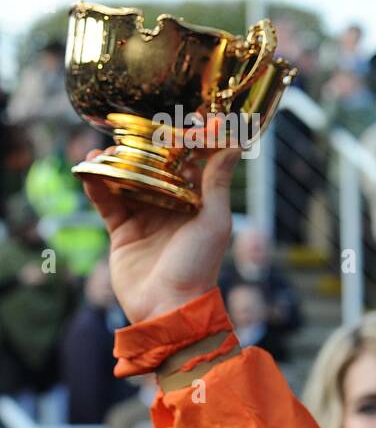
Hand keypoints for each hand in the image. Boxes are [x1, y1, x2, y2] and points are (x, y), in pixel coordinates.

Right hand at [79, 137, 239, 324]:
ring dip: (116, 165)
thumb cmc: (199, 265)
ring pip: (127, 183)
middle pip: (153, 172)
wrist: (169, 306)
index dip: (178, 146)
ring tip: (106, 148)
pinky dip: (97, 185)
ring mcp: (145, 219)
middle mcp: (170, 208)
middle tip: (129, 130)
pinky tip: (89, 168)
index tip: (169, 121)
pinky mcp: (122, 232)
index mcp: (196, 204)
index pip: (186, 167)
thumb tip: (233, 146)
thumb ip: (217, 183)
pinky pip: (107, 202)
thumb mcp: (214, 220)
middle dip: (141, 152)